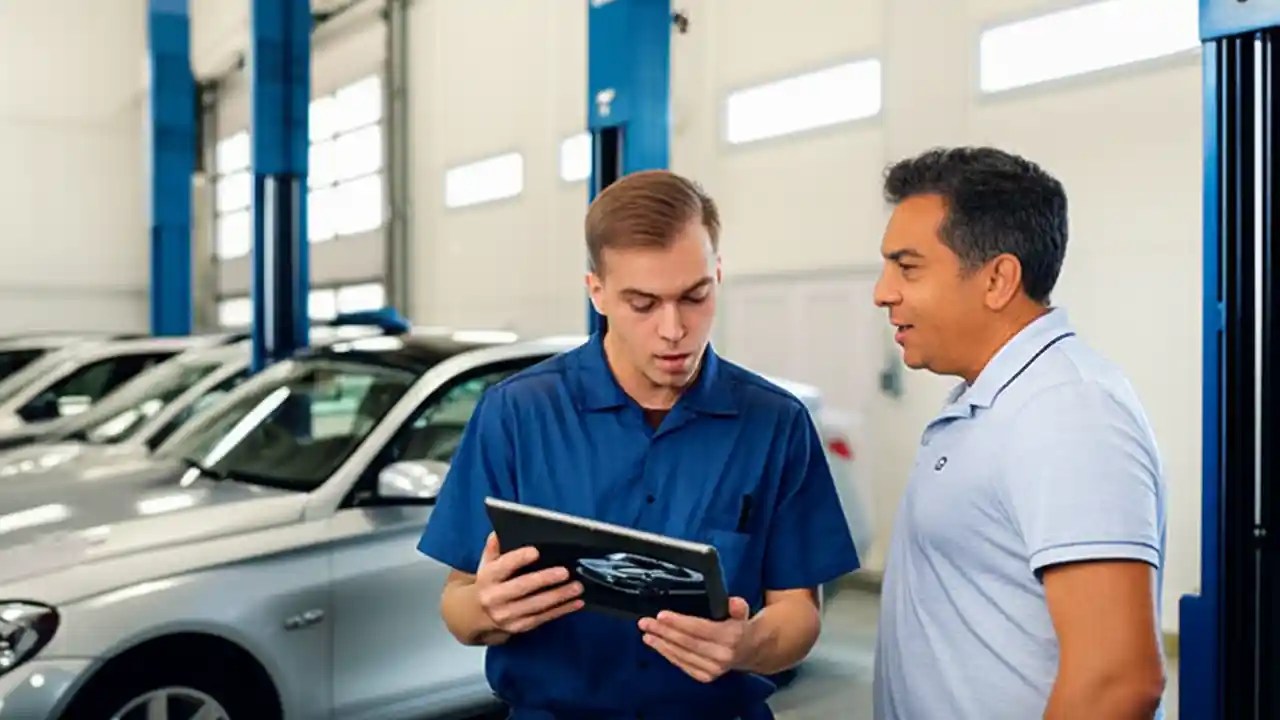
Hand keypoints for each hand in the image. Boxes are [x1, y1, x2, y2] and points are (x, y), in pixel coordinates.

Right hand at [474, 532, 583, 634]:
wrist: (477, 615)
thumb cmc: (490, 583)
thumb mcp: (487, 565)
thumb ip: (493, 549)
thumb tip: (498, 533)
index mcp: (487, 578)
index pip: (502, 567)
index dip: (518, 559)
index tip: (535, 551)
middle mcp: (494, 598)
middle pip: (522, 587)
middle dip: (545, 579)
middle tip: (565, 572)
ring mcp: (507, 616)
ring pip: (536, 605)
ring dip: (559, 596)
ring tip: (577, 587)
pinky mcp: (519, 627)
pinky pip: (543, 618)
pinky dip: (561, 610)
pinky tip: (576, 603)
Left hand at [638, 597, 752, 682]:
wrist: (750, 651)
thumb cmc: (740, 628)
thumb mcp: (743, 612)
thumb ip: (738, 606)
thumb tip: (734, 602)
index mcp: (731, 637)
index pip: (700, 628)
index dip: (679, 622)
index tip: (661, 615)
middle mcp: (722, 656)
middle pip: (686, 642)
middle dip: (664, 632)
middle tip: (646, 622)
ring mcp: (713, 669)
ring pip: (682, 655)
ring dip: (661, 644)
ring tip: (647, 633)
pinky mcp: (706, 676)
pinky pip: (683, 665)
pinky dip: (668, 654)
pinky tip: (658, 645)